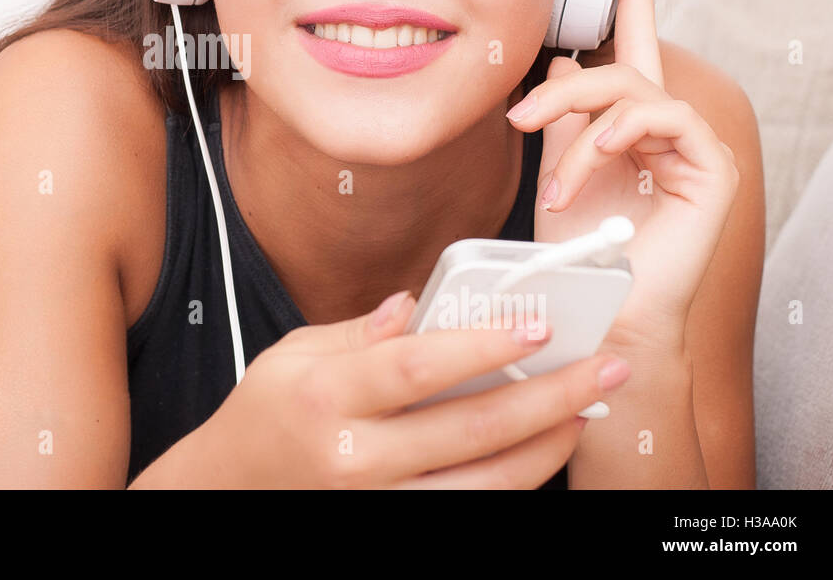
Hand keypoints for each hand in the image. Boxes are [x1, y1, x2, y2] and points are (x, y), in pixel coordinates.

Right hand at [188, 291, 629, 487]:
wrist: (229, 490)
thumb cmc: (264, 412)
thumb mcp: (293, 353)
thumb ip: (359, 331)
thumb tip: (420, 304)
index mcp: (324, 393)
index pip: (416, 366)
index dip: (482, 346)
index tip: (538, 325)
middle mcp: (351, 456)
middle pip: (468, 429)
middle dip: (548, 396)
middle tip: (603, 368)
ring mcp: (373, 503)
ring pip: (482, 485)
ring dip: (546, 448)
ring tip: (585, 412)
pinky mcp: (390, 528)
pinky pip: (467, 512)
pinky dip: (513, 485)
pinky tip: (540, 454)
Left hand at [505, 0, 740, 343]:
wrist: (603, 308)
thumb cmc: (580, 249)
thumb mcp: (560, 170)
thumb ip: (564, 120)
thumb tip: (558, 65)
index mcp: (631, 127)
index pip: (633, 53)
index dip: (633, 3)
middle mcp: (665, 131)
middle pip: (620, 73)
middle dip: (565, 91)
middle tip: (519, 119)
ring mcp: (693, 148)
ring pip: (636, 93)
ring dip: (582, 127)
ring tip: (553, 181)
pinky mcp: (713, 168)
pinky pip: (667, 119)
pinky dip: (622, 134)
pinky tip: (597, 156)